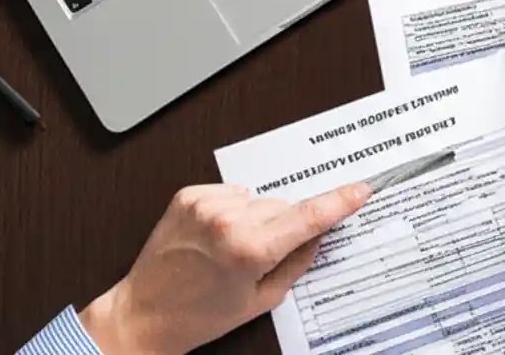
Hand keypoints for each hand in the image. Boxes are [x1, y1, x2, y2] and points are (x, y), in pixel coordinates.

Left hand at [80, 182, 370, 354]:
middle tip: (260, 256)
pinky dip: (230, 209)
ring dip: (254, 217)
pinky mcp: (188, 195)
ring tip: (229, 248)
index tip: (360, 189)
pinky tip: (214, 235)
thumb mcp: (262, 299)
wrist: (144, 313)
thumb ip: (298, 262)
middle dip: (282, 227)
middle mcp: (228, 220)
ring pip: (257, 199)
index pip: (308, 217)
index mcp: (250, 250)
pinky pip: (231, 193)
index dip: (338, 202)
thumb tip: (319, 233)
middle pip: (283, 207)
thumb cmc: (201, 315)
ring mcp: (206, 205)